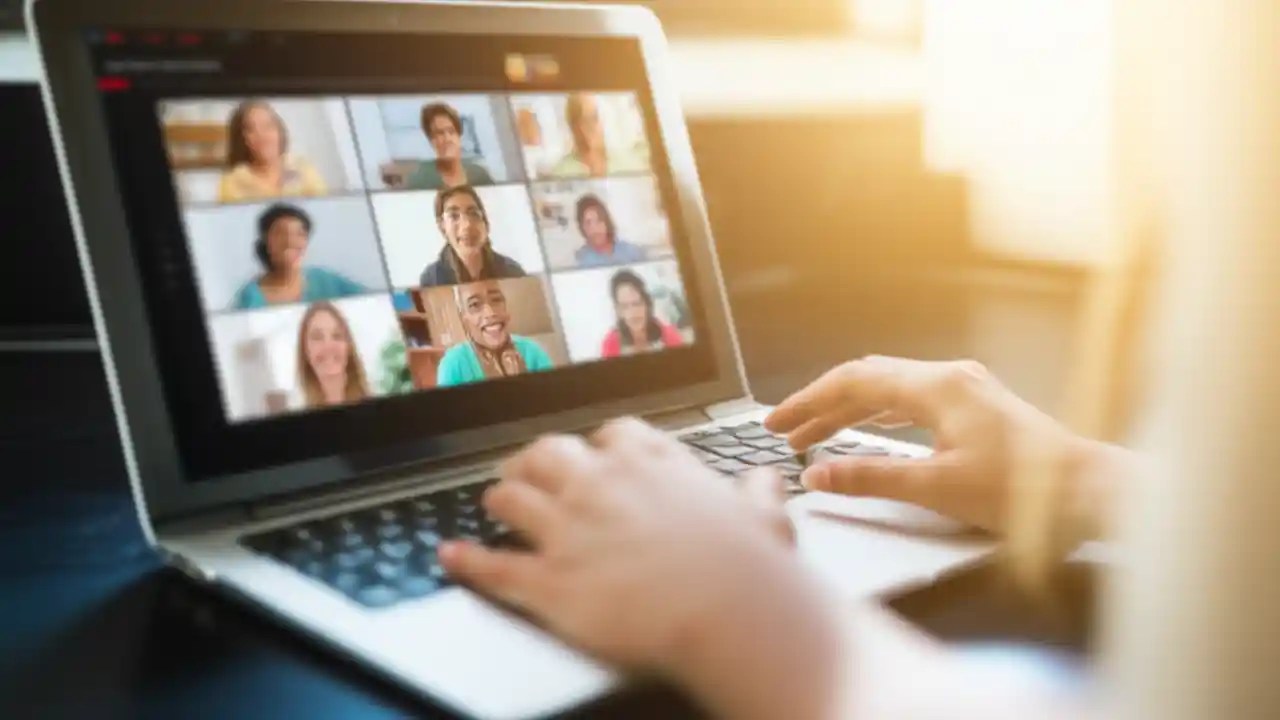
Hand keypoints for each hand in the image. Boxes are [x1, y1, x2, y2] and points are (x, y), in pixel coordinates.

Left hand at [440, 418, 842, 719]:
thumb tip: (766, 480)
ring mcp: (570, 531)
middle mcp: (602, 486)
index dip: (599, 447)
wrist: (733, 614)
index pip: (612, 435)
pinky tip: (450, 556)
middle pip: (548, 454)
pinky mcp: (550, 581)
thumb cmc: (753, 569)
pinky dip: (467, 561)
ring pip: (513, 498)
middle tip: (529, 473)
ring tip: (494, 502)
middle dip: (535, 462)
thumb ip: (758, 493)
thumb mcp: (765, 516)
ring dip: (500, 498)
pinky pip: (494, 565)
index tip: (597, 456)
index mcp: (652, 466)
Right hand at [765, 356, 1114, 537]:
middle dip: (822, 405)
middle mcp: (951, 378)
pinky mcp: (978, 408)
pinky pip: (912, 401)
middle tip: (786, 432)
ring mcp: (967, 390)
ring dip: (849, 412)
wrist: (1091, 495)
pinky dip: (879, 416)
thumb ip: (871, 478)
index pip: (854, 382)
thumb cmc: (1025, 492)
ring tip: (815, 437)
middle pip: (868, 380)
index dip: (808, 403)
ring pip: (890, 391)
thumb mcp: (936, 487)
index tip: (777, 424)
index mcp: (938, 386)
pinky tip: (867, 432)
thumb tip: (818, 476)